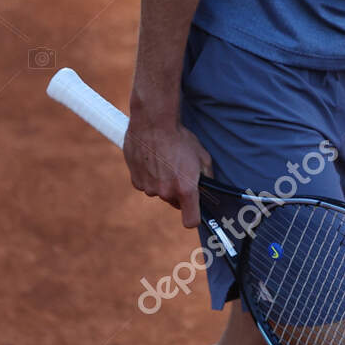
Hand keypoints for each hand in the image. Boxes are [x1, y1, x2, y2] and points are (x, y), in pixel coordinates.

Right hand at [123, 114, 213, 228]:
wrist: (153, 123)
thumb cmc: (180, 138)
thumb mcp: (202, 156)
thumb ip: (206, 177)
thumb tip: (208, 188)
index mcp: (185, 189)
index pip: (191, 221)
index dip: (194, 216)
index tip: (195, 209)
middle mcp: (166, 192)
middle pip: (175, 203)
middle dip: (179, 192)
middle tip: (180, 173)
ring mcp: (149, 188)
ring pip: (159, 192)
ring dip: (163, 183)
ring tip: (165, 162)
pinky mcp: (136, 181)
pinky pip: (146, 185)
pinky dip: (149, 176)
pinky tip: (152, 160)